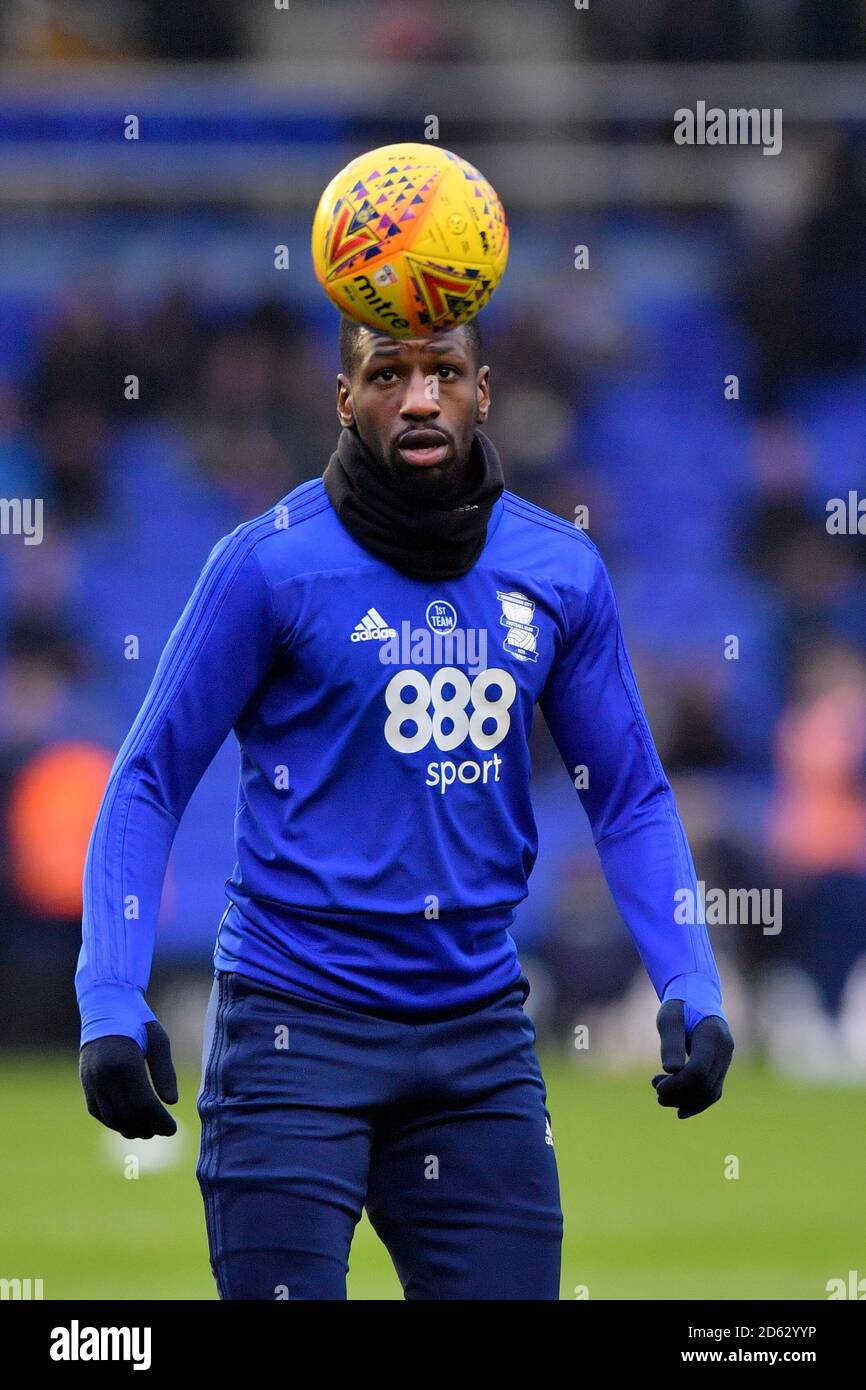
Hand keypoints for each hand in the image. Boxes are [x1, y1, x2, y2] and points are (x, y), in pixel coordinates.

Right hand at [79, 1019, 178, 1138]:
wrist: (104, 1005)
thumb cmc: (137, 1019)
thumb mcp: (158, 1039)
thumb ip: (165, 1072)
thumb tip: (171, 1103)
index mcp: (124, 1063)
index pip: (143, 1104)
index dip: (159, 1121)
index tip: (173, 1128)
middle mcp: (104, 1075)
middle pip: (127, 1116)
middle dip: (147, 1128)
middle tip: (164, 1131)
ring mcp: (90, 1080)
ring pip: (111, 1118)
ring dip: (131, 1129)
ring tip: (149, 1130)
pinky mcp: (85, 1082)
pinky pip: (98, 1112)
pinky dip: (114, 1121)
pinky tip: (130, 1122)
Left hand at [652, 999, 733, 1118]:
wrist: (697, 999)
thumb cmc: (679, 1006)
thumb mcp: (669, 1018)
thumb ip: (670, 1042)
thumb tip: (671, 1070)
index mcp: (712, 1035)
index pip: (699, 1070)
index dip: (678, 1085)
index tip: (657, 1087)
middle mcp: (725, 1050)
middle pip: (705, 1085)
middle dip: (679, 1094)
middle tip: (656, 1090)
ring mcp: (726, 1060)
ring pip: (711, 1092)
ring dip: (685, 1100)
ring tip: (661, 1095)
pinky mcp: (722, 1067)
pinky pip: (713, 1091)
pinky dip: (696, 1103)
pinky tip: (679, 1109)